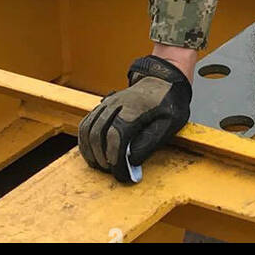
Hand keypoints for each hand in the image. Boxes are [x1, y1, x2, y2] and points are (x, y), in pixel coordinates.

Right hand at [78, 55, 191, 181]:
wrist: (162, 80)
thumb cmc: (169, 103)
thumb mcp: (169, 123)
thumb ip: (149, 142)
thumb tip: (130, 161)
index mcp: (135, 108)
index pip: (116, 135)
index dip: (115, 158)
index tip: (121, 174)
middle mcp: (117, 103)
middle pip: (98, 133)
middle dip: (101, 157)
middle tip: (111, 171)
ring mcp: (107, 103)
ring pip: (88, 128)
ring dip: (90, 151)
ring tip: (100, 166)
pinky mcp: (103, 106)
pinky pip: (86, 123)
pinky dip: (85, 141)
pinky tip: (91, 153)